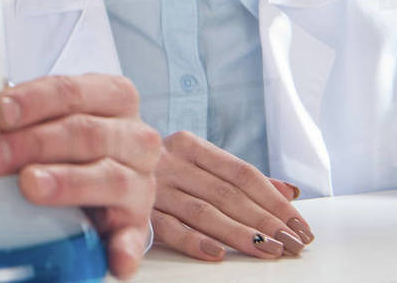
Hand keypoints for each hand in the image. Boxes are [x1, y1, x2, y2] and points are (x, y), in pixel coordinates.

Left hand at [0, 74, 160, 279]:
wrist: (92, 173)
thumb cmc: (58, 138)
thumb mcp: (32, 117)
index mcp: (109, 96)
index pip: (71, 90)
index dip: (33, 100)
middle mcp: (133, 135)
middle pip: (85, 133)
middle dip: (32, 142)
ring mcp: (139, 181)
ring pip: (109, 177)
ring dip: (67, 182)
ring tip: (29, 186)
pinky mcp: (138, 223)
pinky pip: (135, 236)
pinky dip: (125, 247)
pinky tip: (110, 258)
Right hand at [151, 131, 313, 260]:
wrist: (96, 160)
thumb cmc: (159, 169)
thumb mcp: (197, 162)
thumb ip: (240, 177)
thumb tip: (290, 192)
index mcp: (188, 144)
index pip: (242, 172)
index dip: (275, 200)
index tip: (300, 223)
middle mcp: (168, 160)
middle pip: (227, 193)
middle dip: (266, 221)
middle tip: (293, 243)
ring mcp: (151, 185)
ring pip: (203, 211)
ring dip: (240, 234)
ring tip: (270, 250)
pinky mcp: (135, 209)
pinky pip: (169, 227)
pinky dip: (194, 241)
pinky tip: (218, 253)